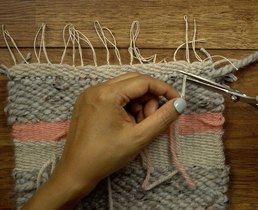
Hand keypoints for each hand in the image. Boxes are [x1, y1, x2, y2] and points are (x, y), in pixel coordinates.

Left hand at [22, 73, 185, 208]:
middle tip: (151, 120)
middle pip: (134, 82)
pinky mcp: (88, 103)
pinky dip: (126, 107)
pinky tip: (127, 125)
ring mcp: (90, 95)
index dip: (164, 90)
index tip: (177, 102)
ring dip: (138, 104)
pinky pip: (114, 96)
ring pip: (125, 89)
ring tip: (137, 126)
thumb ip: (163, 118)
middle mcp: (96, 88)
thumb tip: (180, 103)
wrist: (76, 172)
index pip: (144, 81)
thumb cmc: (105, 157)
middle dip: (149, 99)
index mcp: (106, 94)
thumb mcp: (139, 138)